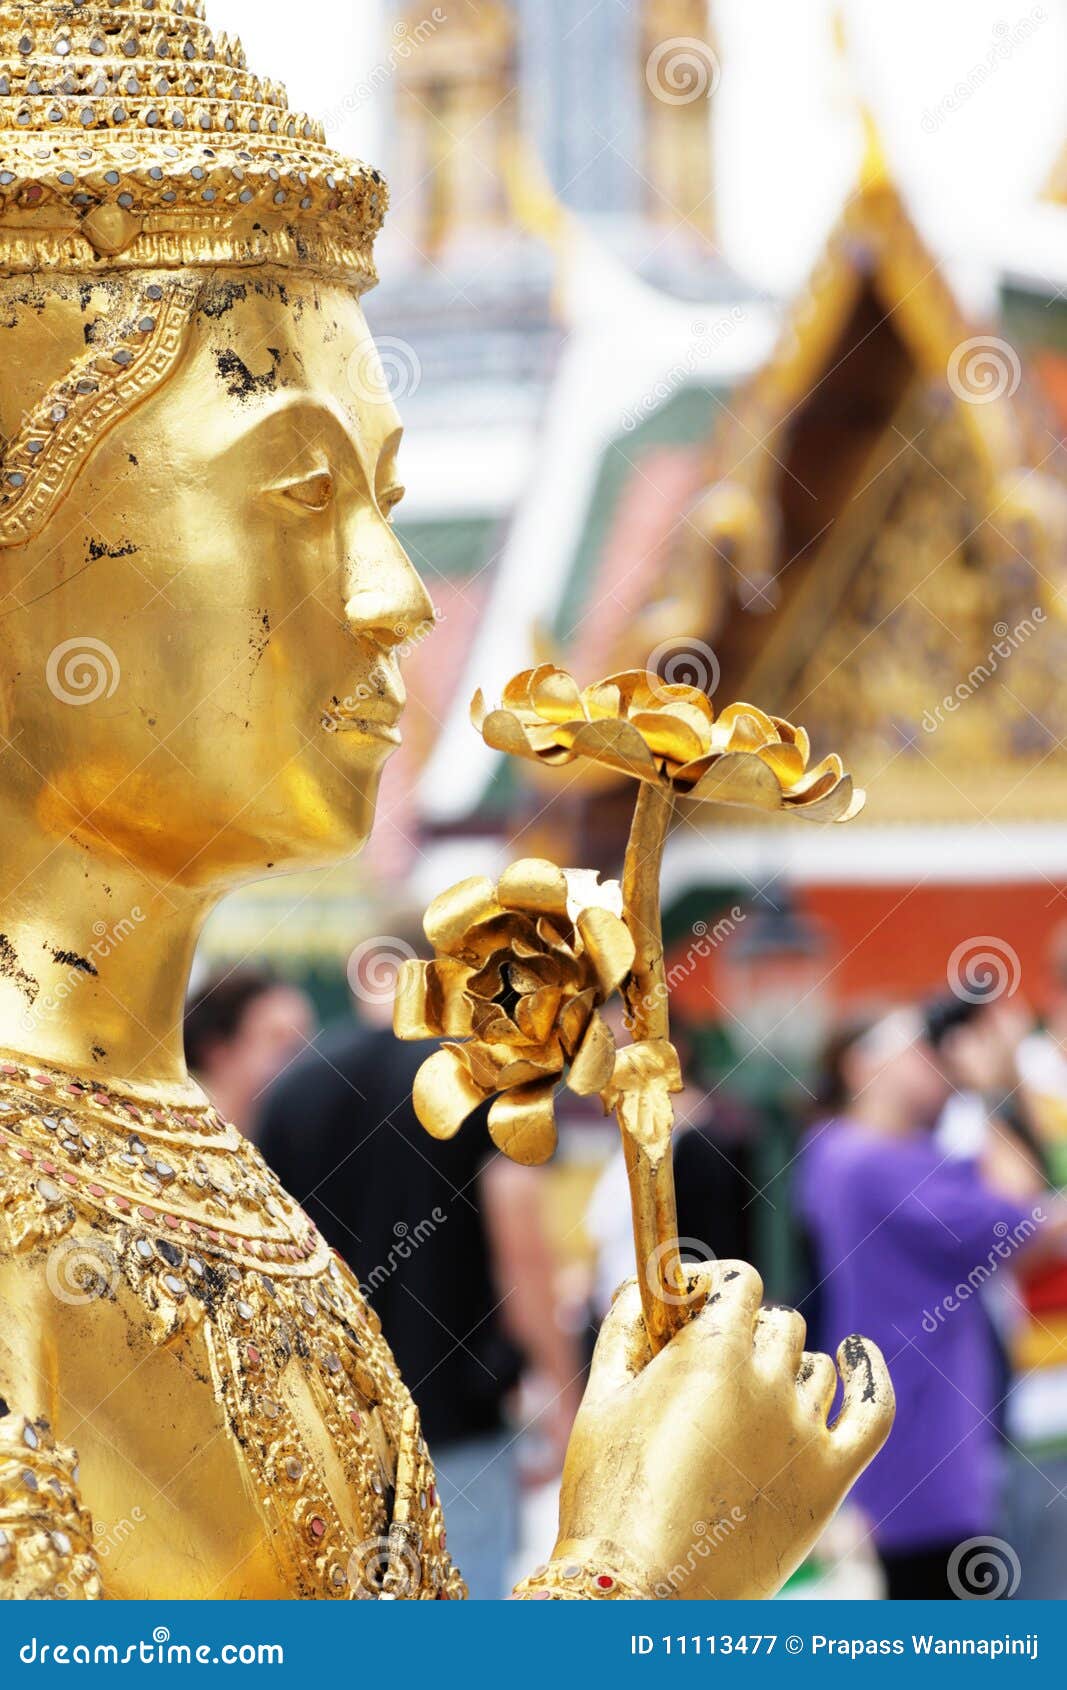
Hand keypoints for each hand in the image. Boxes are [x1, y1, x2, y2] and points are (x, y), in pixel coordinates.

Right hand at [552, 1262, 893, 1598]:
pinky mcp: (829, 1479)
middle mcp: (766, 1381)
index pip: (739, 1282)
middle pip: (777, 1324)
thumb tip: (644, 1287)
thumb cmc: (609, 1496)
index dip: (717, 1287)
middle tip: (710, 1373)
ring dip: (787, 1370)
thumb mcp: (602, 1397)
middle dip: (745, 1334)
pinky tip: (861, 1353)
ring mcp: (803, 1431)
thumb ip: (625, 1327)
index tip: (695, 1306)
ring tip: (751, 1402)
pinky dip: (872, 1376)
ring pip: (816, 1368)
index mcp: (712, 1352)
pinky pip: (874, 1412)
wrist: (644, 1593)